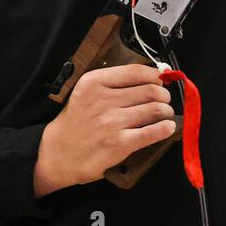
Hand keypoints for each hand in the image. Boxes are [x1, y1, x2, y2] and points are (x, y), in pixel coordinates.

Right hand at [33, 64, 177, 192]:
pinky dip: (165, 128)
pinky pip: (152, 132)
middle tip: (164, 99)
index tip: (160, 79)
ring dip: (166, 111)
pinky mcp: (120, 144)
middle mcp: (103, 100)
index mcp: (94, 83)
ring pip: (155, 110)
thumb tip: (151, 76)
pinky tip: (168, 127)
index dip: (154, 75)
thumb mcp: (86, 92)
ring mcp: (112, 123)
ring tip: (164, 114)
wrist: (58, 154)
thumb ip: (113, 82)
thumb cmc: (76, 122)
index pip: (135, 72)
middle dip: (163, 95)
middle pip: (150, 90)